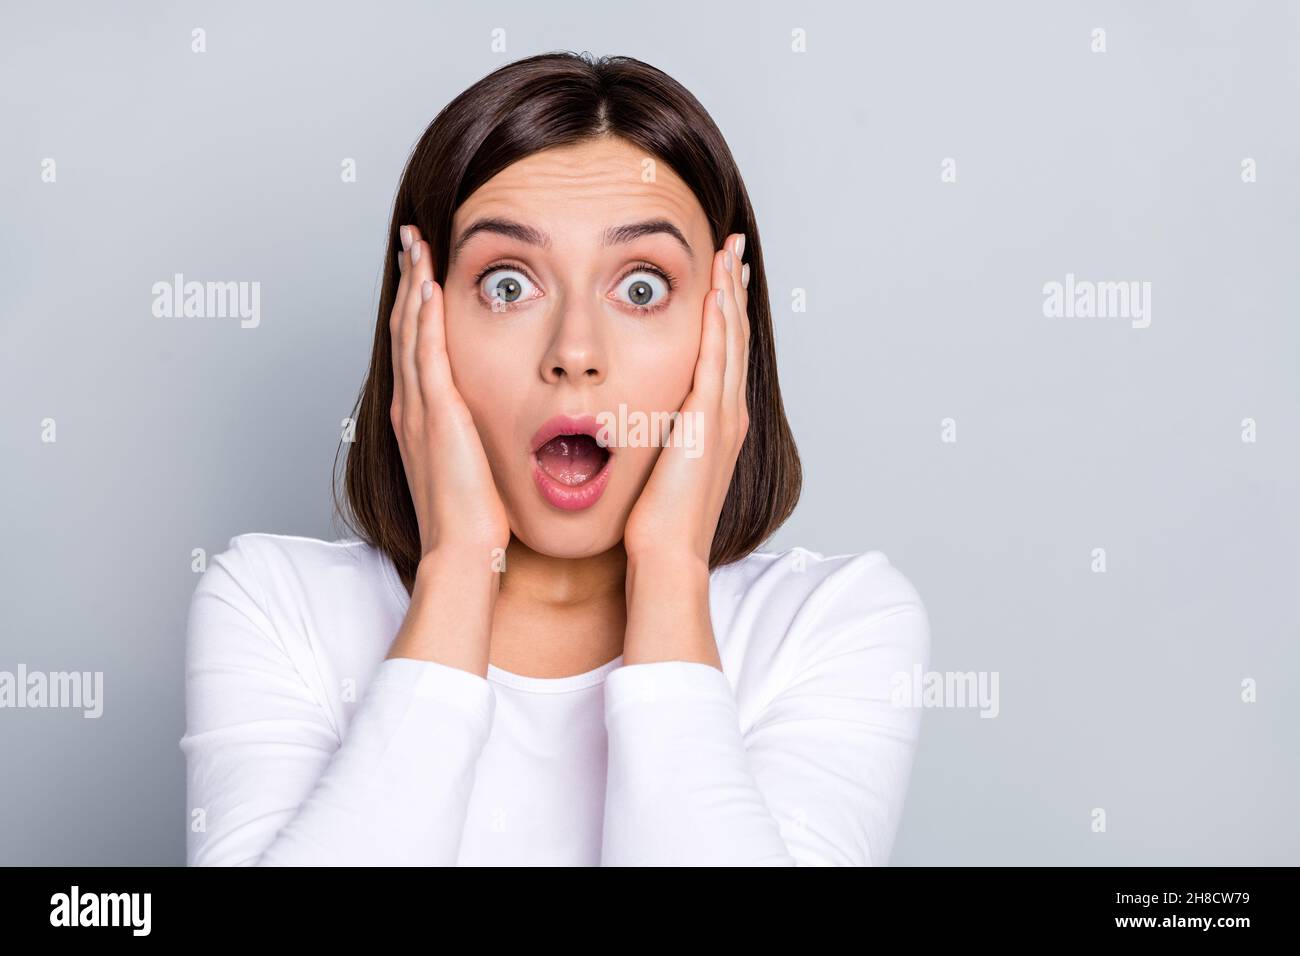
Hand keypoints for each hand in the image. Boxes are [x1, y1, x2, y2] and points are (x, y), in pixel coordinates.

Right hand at [390, 224, 510, 560]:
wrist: (464, 553)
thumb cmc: (476, 521)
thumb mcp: (475, 467)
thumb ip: (479, 438)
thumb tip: (502, 424)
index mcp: (420, 419)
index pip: (416, 347)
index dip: (416, 306)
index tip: (422, 270)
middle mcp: (411, 408)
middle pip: (404, 328)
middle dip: (407, 280)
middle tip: (410, 239)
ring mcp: (418, 410)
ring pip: (411, 332)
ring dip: (412, 283)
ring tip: (414, 243)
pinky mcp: (435, 416)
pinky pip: (426, 354)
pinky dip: (425, 317)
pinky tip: (428, 284)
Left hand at [622, 232, 750, 570]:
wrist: (667, 554)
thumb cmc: (658, 522)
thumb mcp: (660, 465)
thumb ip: (659, 435)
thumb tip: (640, 417)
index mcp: (719, 423)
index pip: (725, 353)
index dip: (727, 312)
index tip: (722, 277)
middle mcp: (729, 415)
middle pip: (737, 337)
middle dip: (735, 289)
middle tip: (735, 249)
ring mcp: (723, 417)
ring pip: (731, 341)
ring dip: (730, 293)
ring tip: (730, 255)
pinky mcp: (707, 423)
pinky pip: (715, 362)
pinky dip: (718, 325)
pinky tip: (715, 294)